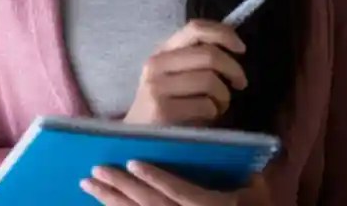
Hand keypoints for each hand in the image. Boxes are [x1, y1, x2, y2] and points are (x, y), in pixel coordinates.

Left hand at [81, 161, 271, 204]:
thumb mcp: (258, 193)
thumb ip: (245, 174)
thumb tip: (228, 147)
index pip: (181, 194)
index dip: (156, 178)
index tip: (134, 162)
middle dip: (121, 188)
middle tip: (97, 170)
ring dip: (111, 201)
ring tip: (88, 184)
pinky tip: (103, 201)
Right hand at [123, 19, 247, 126]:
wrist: (137, 140)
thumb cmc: (166, 107)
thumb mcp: (177, 76)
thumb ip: (198, 59)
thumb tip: (233, 46)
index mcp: (163, 51)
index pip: (195, 29)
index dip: (223, 34)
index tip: (241, 48)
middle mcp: (157, 64)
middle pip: (209, 55)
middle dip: (233, 69)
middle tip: (240, 83)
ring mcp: (157, 87)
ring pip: (210, 80)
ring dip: (223, 96)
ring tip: (218, 106)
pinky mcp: (161, 111)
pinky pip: (205, 105)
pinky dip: (213, 112)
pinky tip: (205, 119)